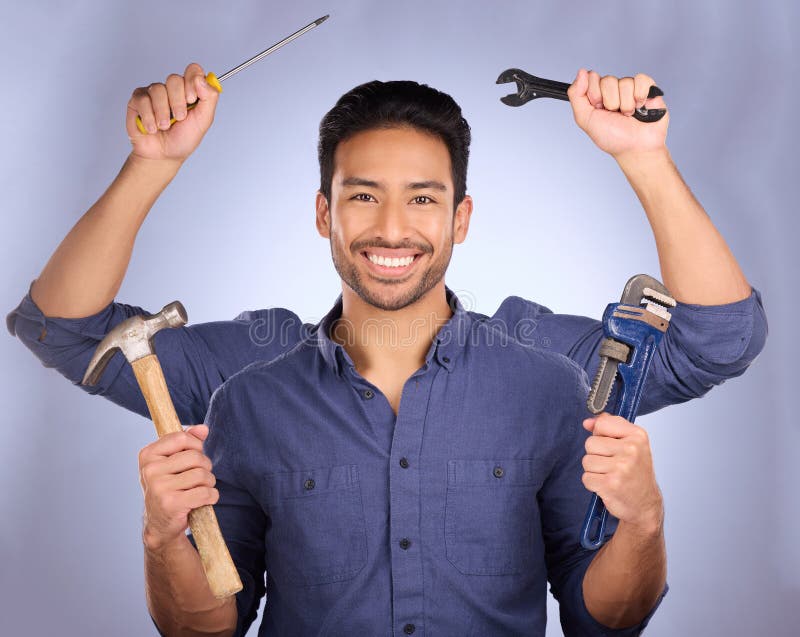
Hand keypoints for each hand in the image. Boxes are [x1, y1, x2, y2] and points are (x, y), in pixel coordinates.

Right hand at [126, 63, 219, 163]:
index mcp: (190, 91)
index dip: (192, 81)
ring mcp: (154, 93)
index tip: (192, 99)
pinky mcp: (138, 100)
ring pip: (158, 90)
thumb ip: (209, 98)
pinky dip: (149, 118)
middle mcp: (172, 89)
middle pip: (174, 79)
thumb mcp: (204, 121)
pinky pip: (143, 99)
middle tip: (179, 118)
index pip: (193, 71)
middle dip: (178, 103)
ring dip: (163, 113)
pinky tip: (152, 128)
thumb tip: (201, 79)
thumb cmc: (183, 139)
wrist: (163, 156)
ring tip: (164, 127)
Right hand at [138, 425, 218, 550]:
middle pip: (195, 457)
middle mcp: (150, 470)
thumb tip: (203, 429)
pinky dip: (211, 496)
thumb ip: (187, 441)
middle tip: (200, 478)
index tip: (193, 458)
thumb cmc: (169, 487)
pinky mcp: (171, 504)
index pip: (182, 437)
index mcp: (148, 455)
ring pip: (202, 475)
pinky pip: (205, 493)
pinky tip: (204, 500)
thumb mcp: (173, 462)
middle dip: (205, 467)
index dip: (196, 446)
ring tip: (200, 489)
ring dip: (209, 483)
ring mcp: (159, 488)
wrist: (160, 524)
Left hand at [567, 68, 668, 159]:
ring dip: (626, 104)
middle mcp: (613, 90)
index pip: (592, 77)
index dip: (594, 94)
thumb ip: (576, 95)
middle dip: (610, 101)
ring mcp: (630, 89)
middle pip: (608, 80)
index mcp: (597, 95)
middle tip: (615, 114)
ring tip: (628, 115)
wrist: (636, 148)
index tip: (598, 108)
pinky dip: (640, 96)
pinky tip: (640, 107)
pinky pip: (641, 80)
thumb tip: (581, 72)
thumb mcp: (585, 119)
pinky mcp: (648, 88)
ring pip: (624, 82)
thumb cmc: (612, 138)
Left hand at [581, 413, 662, 533]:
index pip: (602, 423)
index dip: (601, 435)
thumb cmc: (636, 472)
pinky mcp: (610, 484)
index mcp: (638, 436)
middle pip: (590, 443)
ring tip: (611, 475)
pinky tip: (607, 486)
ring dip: (594, 470)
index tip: (612, 445)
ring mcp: (621, 467)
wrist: (645, 504)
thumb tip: (588, 422)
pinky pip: (586, 477)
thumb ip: (609, 426)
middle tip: (613, 465)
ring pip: (586, 461)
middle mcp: (631, 450)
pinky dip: (593, 483)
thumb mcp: (631, 443)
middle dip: (596, 455)